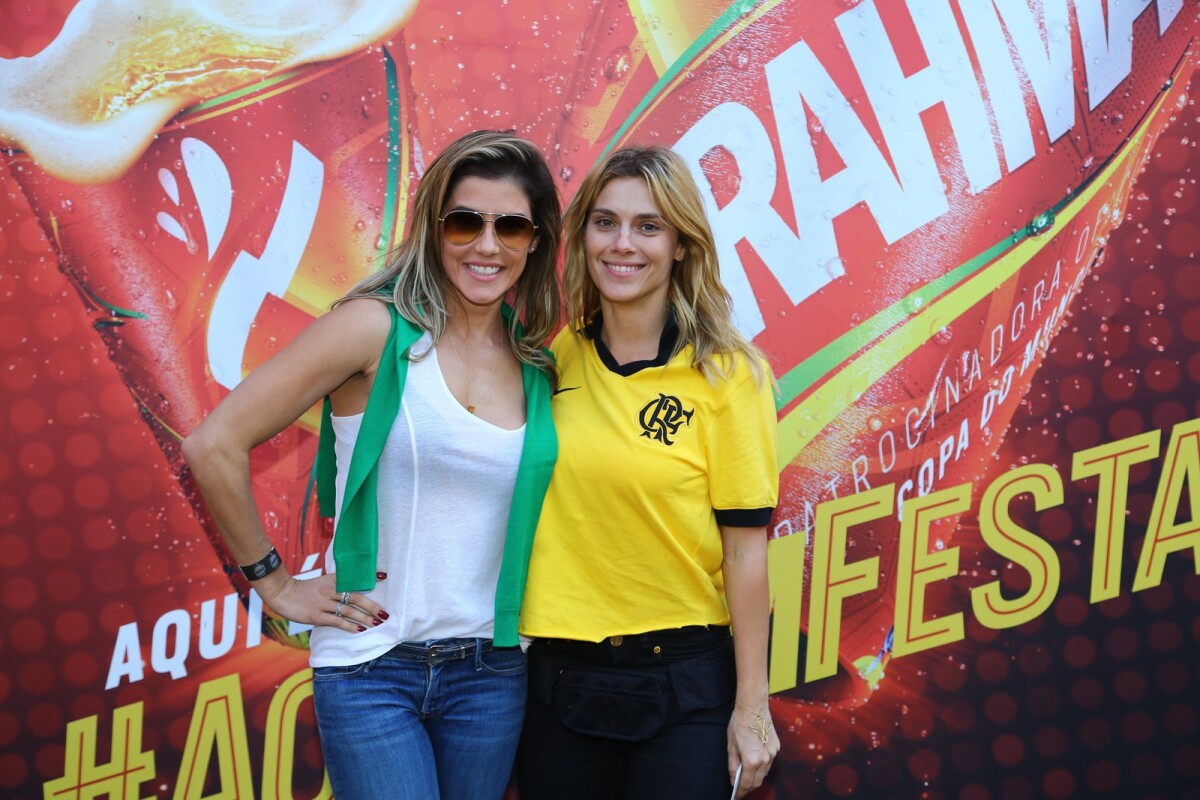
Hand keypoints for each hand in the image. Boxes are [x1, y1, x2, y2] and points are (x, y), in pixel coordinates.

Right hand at [255, 570, 388, 633]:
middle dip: (372, 606)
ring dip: (364, 618)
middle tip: (385, 613)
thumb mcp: (321, 583)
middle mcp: (330, 590)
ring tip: (377, 623)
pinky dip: (349, 626)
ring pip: (349, 611)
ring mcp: (323, 603)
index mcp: (333, 580)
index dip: (369, 578)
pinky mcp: (316, 616)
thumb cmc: (303, 590)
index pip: (354, 579)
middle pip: (356, 597)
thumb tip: (352, 594)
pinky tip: (359, 630)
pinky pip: (336, 622)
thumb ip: (336, 586)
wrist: (282, 593)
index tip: (384, 578)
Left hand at [727, 700, 779, 797]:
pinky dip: (762, 766)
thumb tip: (733, 779)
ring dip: (756, 777)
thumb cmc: (739, 725)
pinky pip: (769, 762)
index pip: (746, 784)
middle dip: (749, 787)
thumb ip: (733, 766)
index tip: (736, 796)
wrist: (753, 708)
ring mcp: (772, 754)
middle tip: (741, 788)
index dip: (740, 792)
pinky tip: (755, 762)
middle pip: (757, 781)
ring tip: (747, 776)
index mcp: (751, 761)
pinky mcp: (776, 747)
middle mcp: (764, 760)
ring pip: (765, 773)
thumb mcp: (731, 746)